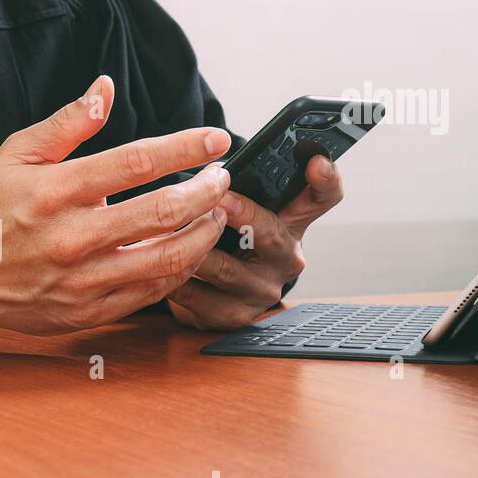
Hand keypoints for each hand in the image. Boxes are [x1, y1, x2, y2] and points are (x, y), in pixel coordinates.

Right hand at [0, 75, 232, 334]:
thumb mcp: (18, 153)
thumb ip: (68, 123)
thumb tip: (105, 88)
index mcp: (58, 191)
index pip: (138, 161)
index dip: (186, 147)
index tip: (216, 140)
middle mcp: (73, 237)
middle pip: (163, 212)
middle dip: (207, 192)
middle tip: (222, 179)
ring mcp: (82, 279)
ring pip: (166, 258)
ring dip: (202, 234)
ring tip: (213, 215)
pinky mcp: (86, 310)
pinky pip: (149, 293)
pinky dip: (177, 270)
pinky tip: (185, 251)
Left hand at [168, 155, 343, 330]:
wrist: (216, 290)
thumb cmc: (228, 237)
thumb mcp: (242, 209)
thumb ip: (241, 186)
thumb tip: (216, 170)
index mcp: (293, 223)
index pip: (323, 198)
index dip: (325, 179)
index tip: (316, 160)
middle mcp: (286, 261)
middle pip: (271, 235)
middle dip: (240, 214)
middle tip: (215, 199)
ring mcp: (261, 292)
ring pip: (225, 269)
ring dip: (190, 248)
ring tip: (162, 231)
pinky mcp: (232, 317)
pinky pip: (196, 298)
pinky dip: (170, 280)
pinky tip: (152, 265)